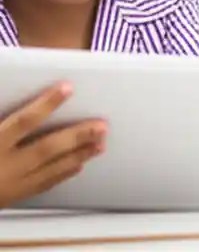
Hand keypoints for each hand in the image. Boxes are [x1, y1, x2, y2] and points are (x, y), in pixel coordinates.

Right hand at [0, 83, 105, 207]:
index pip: (23, 121)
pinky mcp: (11, 197)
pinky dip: (63, 174)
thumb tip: (9, 95)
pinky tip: (78, 166)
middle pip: (47, 148)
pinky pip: (43, 185)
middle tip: (102, 125)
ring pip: (51, 169)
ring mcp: (9, 184)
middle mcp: (3, 166)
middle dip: (76, 136)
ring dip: (78, 155)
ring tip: (101, 143)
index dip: (46, 104)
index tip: (67, 88)